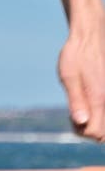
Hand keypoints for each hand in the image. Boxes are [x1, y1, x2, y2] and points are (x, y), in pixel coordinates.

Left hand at [58, 18, 104, 140]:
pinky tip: (87, 102)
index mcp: (98, 98)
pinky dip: (98, 115)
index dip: (81, 131)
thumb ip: (76, 100)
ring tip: (81, 108)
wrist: (88, 36)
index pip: (95, 132)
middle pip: (103, 134)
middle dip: (88, 131)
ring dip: (94, 124)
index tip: (71, 117)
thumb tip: (81, 122)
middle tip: (75, 114)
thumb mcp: (69, 76)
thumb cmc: (76, 55)